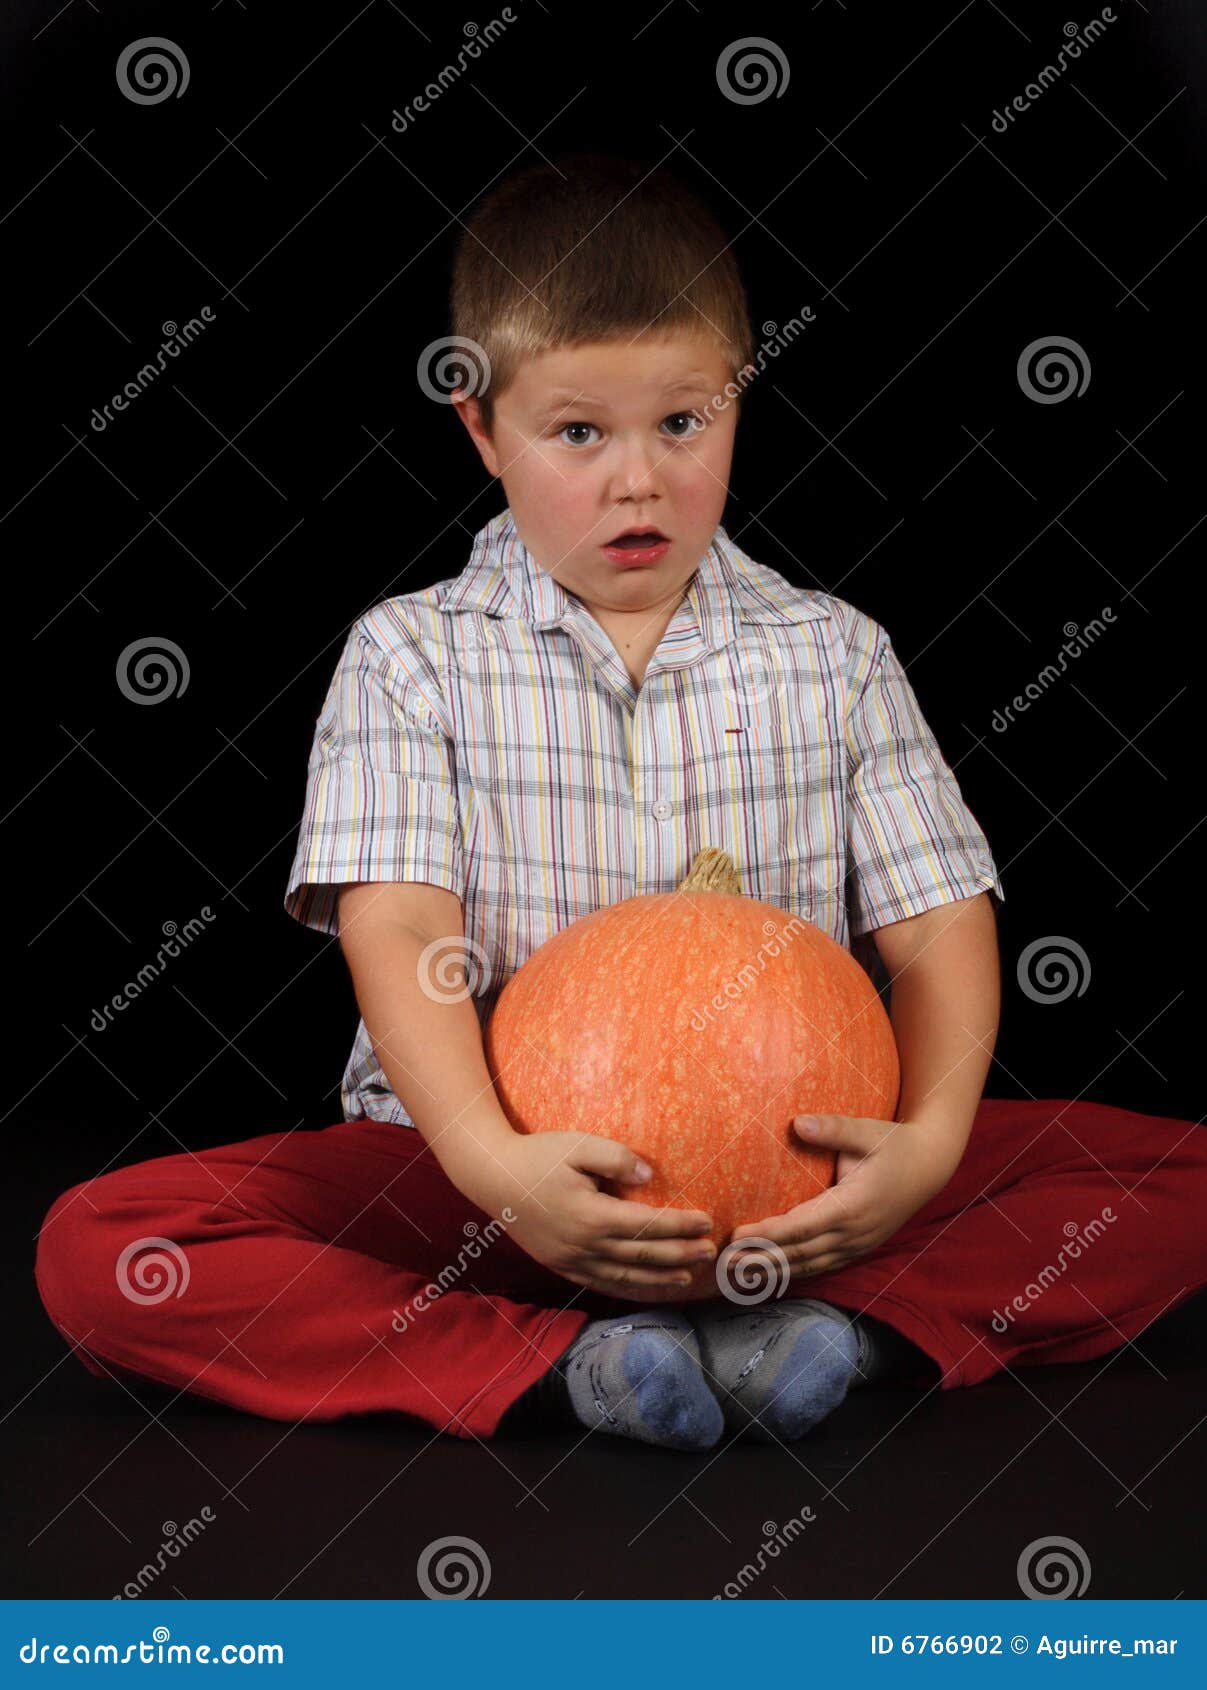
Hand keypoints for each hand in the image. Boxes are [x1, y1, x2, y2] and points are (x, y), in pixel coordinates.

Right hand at [469, 1130, 716, 1300]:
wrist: (492, 1178)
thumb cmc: (537, 1156)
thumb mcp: (577, 1145)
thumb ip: (615, 1158)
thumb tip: (648, 1175)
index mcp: (592, 1216)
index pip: (648, 1225)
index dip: (681, 1225)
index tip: (706, 1221)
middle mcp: (584, 1246)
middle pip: (643, 1256)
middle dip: (680, 1255)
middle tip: (709, 1253)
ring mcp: (572, 1261)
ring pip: (624, 1277)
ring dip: (659, 1279)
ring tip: (687, 1280)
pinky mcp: (561, 1266)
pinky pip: (601, 1283)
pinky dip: (628, 1288)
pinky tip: (644, 1287)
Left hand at [726, 1114, 961, 1280]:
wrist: (930, 1165)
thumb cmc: (894, 1144)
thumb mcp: (866, 1131)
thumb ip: (833, 1128)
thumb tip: (798, 1123)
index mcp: (851, 1206)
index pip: (799, 1226)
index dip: (766, 1234)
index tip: (736, 1235)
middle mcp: (853, 1233)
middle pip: (799, 1253)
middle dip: (759, 1259)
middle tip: (722, 1260)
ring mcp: (858, 1244)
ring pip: (809, 1265)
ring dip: (773, 1271)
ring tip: (737, 1274)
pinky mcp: (859, 1247)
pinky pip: (822, 1265)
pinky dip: (795, 1272)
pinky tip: (772, 1274)